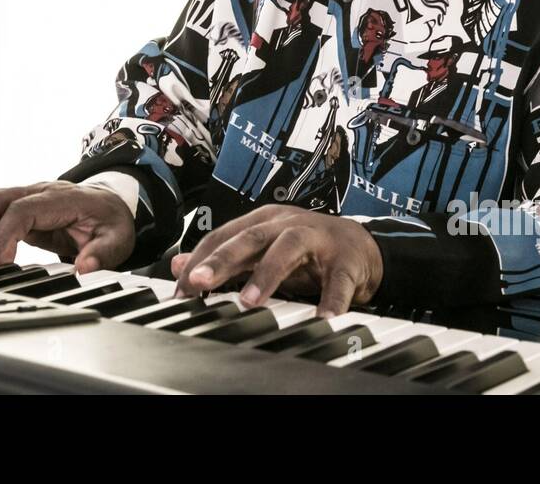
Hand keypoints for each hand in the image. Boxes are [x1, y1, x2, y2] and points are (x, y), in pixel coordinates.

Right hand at [0, 181, 134, 272]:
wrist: (110, 203)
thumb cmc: (111, 221)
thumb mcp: (118, 239)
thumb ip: (103, 253)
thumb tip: (84, 267)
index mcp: (62, 199)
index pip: (23, 209)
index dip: (5, 234)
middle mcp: (38, 192)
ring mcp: (24, 195)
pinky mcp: (15, 206)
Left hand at [169, 205, 383, 317]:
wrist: (361, 244)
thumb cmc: (306, 247)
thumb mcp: (261, 249)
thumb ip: (223, 257)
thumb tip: (178, 265)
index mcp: (263, 222)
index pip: (224, 236)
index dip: (200, 260)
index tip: (180, 287)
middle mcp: (287, 225)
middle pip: (251, 236)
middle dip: (222, 259)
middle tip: (199, 282)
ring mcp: (317, 239)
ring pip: (288, 248)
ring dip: (267, 274)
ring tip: (249, 301)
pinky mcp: (346, 260)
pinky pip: (337, 281)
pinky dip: (330, 300)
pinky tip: (321, 318)